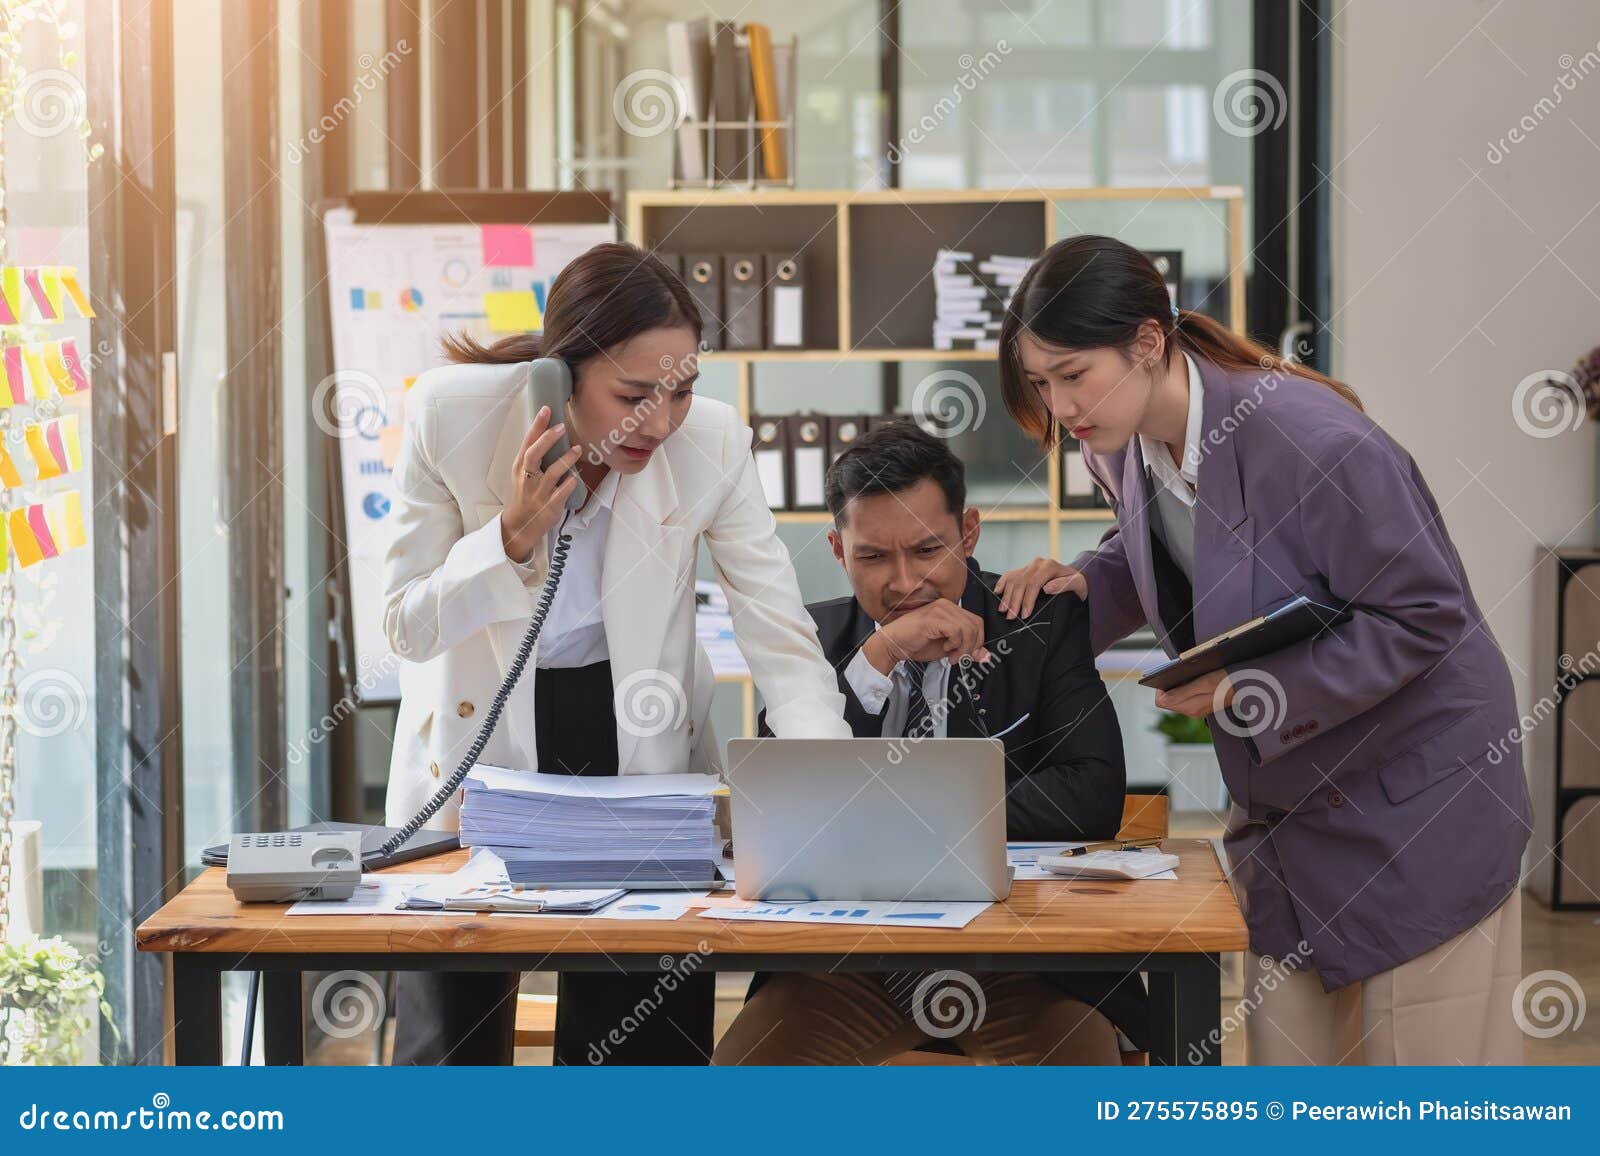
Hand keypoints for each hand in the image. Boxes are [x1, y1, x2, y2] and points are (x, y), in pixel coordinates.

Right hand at [500, 404, 581, 561]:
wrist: (521, 523)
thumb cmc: (526, 493)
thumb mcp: (523, 472)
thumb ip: (534, 455)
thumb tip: (549, 431)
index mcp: (521, 466)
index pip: (527, 442)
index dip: (537, 425)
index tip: (546, 409)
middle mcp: (528, 477)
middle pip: (534, 455)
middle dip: (547, 440)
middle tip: (561, 427)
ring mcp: (539, 492)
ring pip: (552, 473)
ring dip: (565, 460)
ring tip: (577, 450)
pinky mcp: (550, 505)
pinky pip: (562, 492)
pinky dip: (570, 483)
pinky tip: (576, 476)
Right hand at [864, 599, 991, 673]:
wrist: (893, 644)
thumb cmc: (916, 644)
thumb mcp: (948, 649)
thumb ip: (966, 649)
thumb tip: (985, 655)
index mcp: (950, 609)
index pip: (976, 622)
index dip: (977, 641)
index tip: (969, 655)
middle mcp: (946, 605)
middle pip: (976, 624)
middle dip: (972, 646)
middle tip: (959, 657)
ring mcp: (940, 610)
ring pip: (968, 629)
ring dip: (963, 647)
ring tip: (951, 656)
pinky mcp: (934, 618)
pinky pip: (956, 631)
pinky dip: (954, 644)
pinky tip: (944, 649)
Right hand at [995, 557, 1086, 618]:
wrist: (1076, 578)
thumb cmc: (1078, 584)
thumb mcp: (1078, 585)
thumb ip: (1064, 584)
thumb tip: (1047, 588)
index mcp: (1050, 566)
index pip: (1034, 583)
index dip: (1027, 599)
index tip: (1025, 614)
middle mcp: (1038, 563)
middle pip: (1021, 582)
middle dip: (1015, 601)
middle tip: (1011, 616)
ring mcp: (1030, 566)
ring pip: (1013, 580)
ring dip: (1007, 596)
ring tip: (1003, 610)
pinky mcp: (1024, 570)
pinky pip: (1010, 575)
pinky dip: (1002, 583)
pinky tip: (997, 592)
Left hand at [1154, 669, 1234, 718]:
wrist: (1246, 684)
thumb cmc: (1227, 681)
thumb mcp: (1203, 683)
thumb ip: (1181, 693)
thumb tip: (1161, 699)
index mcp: (1191, 707)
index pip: (1162, 701)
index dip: (1161, 688)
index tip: (1168, 676)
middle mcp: (1192, 711)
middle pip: (1168, 700)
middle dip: (1169, 687)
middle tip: (1179, 674)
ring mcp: (1197, 709)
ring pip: (1176, 699)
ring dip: (1178, 687)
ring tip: (1189, 676)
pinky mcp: (1202, 705)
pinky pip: (1185, 697)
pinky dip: (1186, 688)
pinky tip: (1195, 680)